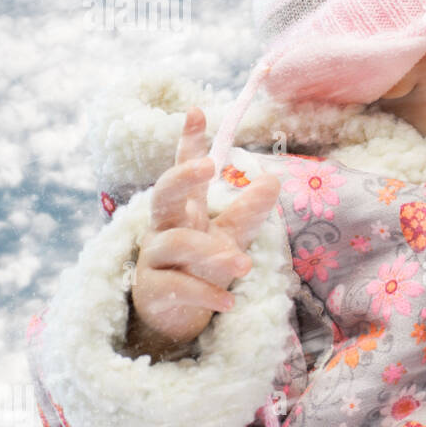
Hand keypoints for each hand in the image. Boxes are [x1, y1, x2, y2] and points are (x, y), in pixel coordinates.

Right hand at [129, 106, 281, 348]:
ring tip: (245, 265)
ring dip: (212, 252)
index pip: (183, 170)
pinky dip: (206, 293)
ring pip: (178, 243)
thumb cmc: (200, 265)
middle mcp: (164, 227)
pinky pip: (178, 287)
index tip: (197, 110)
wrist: (175, 315)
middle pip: (163, 194)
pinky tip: (231, 301)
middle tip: (208, 165)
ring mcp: (154, 257)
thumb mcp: (228, 236)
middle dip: (182, 175)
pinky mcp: (153, 289)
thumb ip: (248, 211)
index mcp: (184, 209)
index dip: (188, 142)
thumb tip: (272, 179)